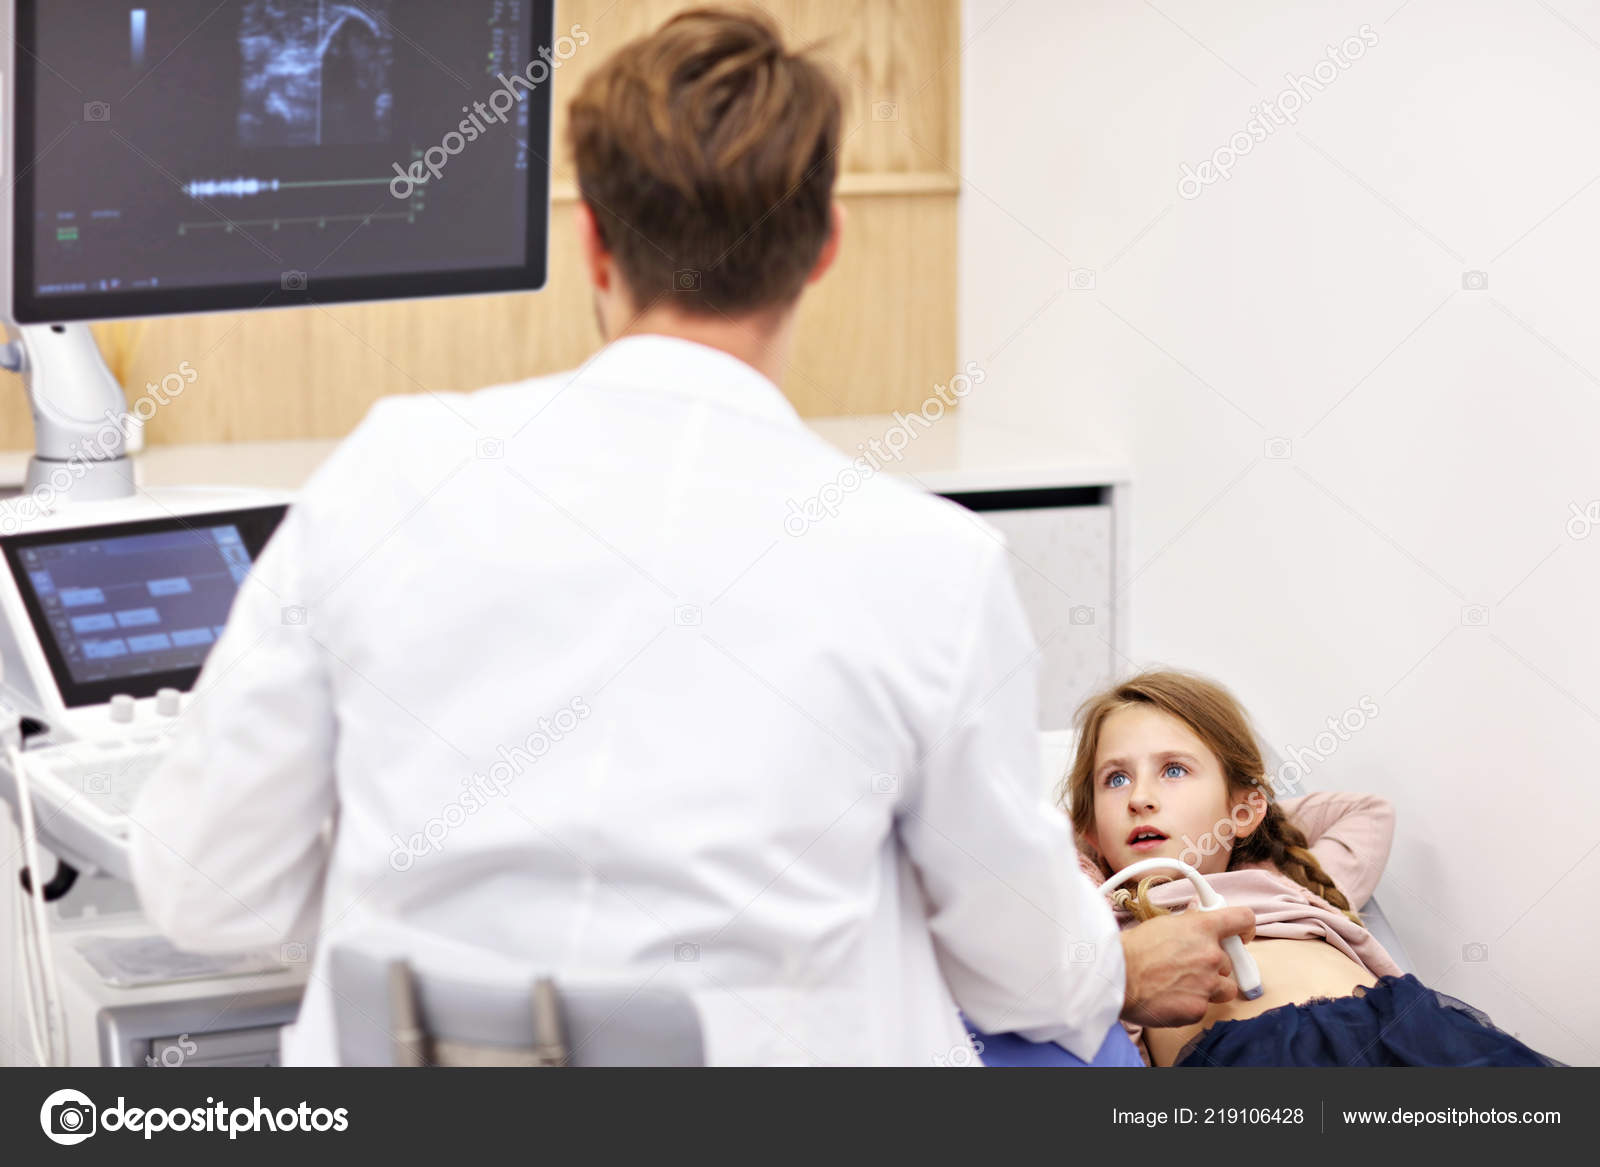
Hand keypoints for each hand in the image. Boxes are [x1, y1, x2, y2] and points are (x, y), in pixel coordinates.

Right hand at [1118, 907, 1255, 1027]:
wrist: (1117, 977)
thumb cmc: (1132, 949)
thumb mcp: (1161, 924)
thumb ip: (1187, 923)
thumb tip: (1197, 917)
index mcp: (1203, 928)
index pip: (1243, 920)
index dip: (1244, 928)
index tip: (1240, 935)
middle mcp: (1211, 955)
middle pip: (1230, 960)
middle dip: (1215, 964)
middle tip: (1192, 965)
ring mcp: (1208, 984)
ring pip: (1225, 987)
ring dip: (1210, 986)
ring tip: (1183, 984)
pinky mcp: (1198, 1008)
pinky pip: (1204, 1006)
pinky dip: (1191, 1003)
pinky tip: (1171, 997)